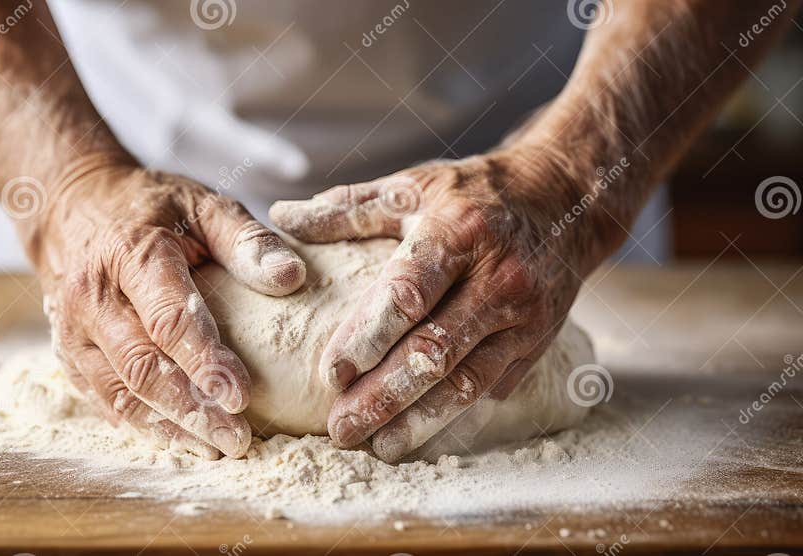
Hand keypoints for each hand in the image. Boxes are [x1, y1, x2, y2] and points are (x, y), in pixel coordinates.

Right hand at [29, 159, 305, 458]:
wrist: (74, 205)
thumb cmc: (152, 208)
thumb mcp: (203, 204)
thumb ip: (247, 240)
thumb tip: (291, 278)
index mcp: (131, 254)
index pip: (167, 317)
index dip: (204, 361)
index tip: (241, 396)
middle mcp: (94, 295)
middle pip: (141, 366)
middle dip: (191, 409)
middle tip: (237, 439)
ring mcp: (74, 328)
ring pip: (120, 391)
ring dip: (168, 427)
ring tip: (216, 449)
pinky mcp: (69, 352)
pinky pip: (103, 398)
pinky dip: (142, 425)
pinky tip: (180, 440)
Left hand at [270, 150, 596, 461]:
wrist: (563, 200)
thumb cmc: (472, 194)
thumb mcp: (411, 188)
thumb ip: (346, 209)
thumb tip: (281, 215)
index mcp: (457, 232)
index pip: (407, 293)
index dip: (368, 336)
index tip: (331, 374)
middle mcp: (497, 277)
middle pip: (435, 350)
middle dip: (384, 396)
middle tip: (340, 428)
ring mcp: (523, 316)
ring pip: (467, 382)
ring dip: (419, 421)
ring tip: (377, 446)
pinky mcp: (537, 343)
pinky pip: (493, 388)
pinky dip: (455, 417)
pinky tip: (418, 432)